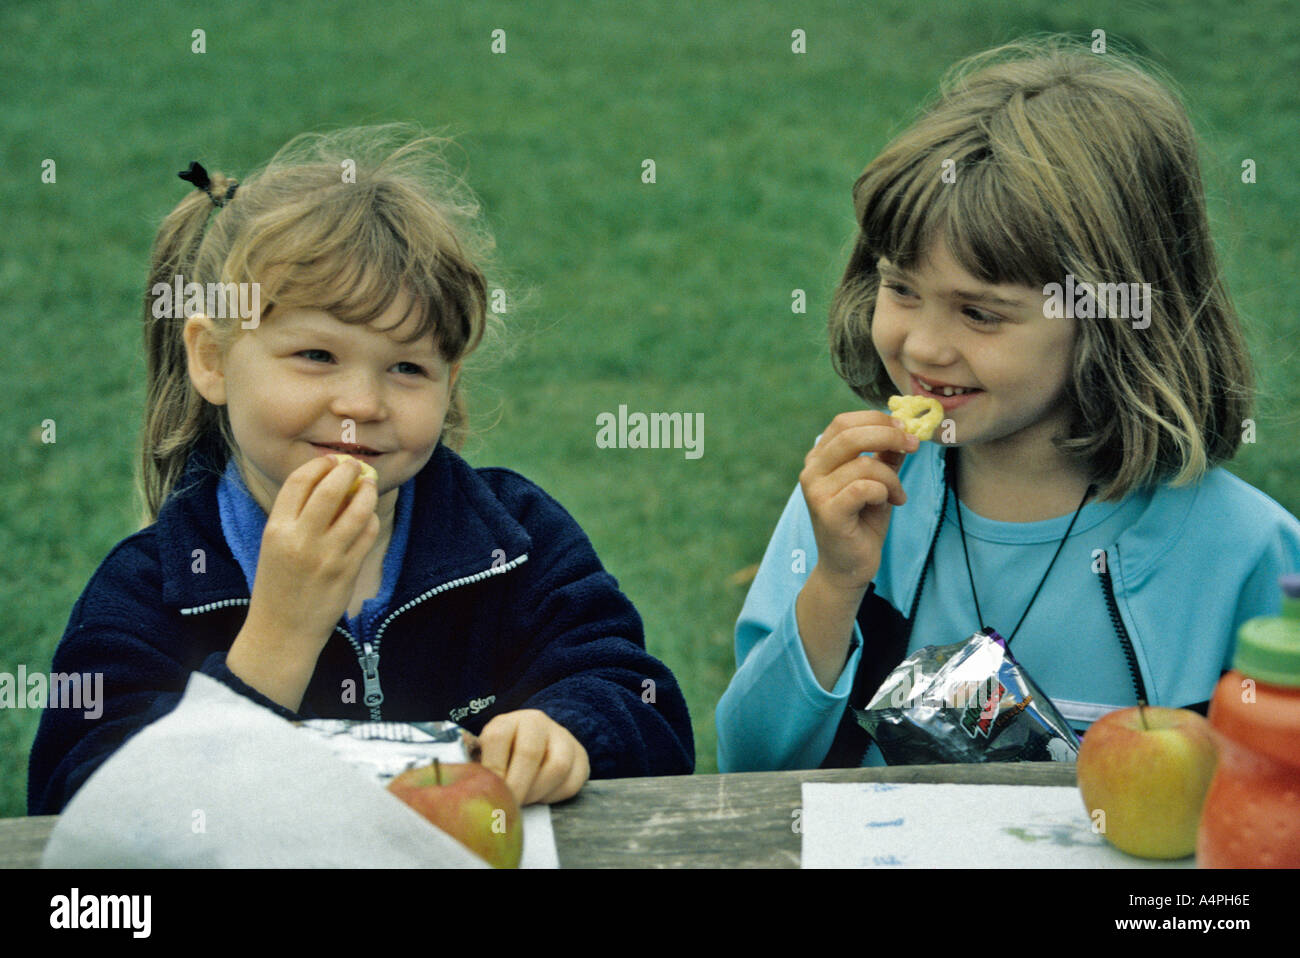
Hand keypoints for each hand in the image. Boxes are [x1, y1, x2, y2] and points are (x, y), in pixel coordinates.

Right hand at [227, 455, 378, 709]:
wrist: (282, 632)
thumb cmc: (278, 585)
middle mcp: (300, 540)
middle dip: (347, 470)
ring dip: (367, 491)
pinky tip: (368, 517)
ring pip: (357, 509)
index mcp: (276, 530)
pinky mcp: (347, 571)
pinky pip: (367, 534)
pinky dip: (371, 519)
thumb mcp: (274, 545)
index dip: (319, 465)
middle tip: (355, 466)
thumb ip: (296, 515)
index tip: (331, 461)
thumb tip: (328, 479)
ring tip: (369, 485)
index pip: (299, 482)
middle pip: (330, 489)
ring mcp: (326, 556)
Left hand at [478, 709, 589, 805]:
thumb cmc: (503, 757)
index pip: (497, 738)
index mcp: (508, 721)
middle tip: (509, 806)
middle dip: (517, 786)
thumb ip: (480, 770)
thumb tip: (473, 792)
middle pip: (529, 752)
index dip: (493, 770)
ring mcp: (562, 737)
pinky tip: (540, 797)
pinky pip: (571, 782)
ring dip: (537, 792)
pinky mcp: (581, 756)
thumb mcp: (486, 756)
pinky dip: (554, 796)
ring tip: (524, 802)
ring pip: (556, 767)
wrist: (536, 744)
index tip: (490, 793)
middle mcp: (537, 722)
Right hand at [798, 410, 917, 593]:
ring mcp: (816, 492)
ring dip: (892, 478)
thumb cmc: (862, 522)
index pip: (843, 422)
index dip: (876, 419)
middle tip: (914, 445)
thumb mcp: (878, 481)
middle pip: (850, 435)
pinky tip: (889, 503)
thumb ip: (886, 456)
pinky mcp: (827, 512)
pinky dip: (884, 492)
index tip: (904, 427)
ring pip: (864, 464)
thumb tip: (904, 429)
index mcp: (819, 458)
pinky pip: (864, 488)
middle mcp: (811, 471)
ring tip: (898, 495)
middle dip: (889, 435)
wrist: (848, 566)